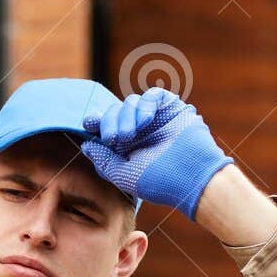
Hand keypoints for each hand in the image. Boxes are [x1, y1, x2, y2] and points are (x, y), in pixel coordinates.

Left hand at [81, 87, 232, 219]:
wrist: (191, 176)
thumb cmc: (158, 181)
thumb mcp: (123, 175)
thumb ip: (103, 160)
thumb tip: (86, 144)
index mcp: (125, 147)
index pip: (105, 128)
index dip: (95, 122)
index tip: (88, 123)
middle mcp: (138, 131)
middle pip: (114, 112)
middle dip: (109, 122)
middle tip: (114, 138)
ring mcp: (154, 119)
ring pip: (131, 102)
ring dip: (127, 116)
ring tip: (131, 135)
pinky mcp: (170, 108)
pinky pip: (152, 95)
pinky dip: (146, 105)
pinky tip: (146, 121)